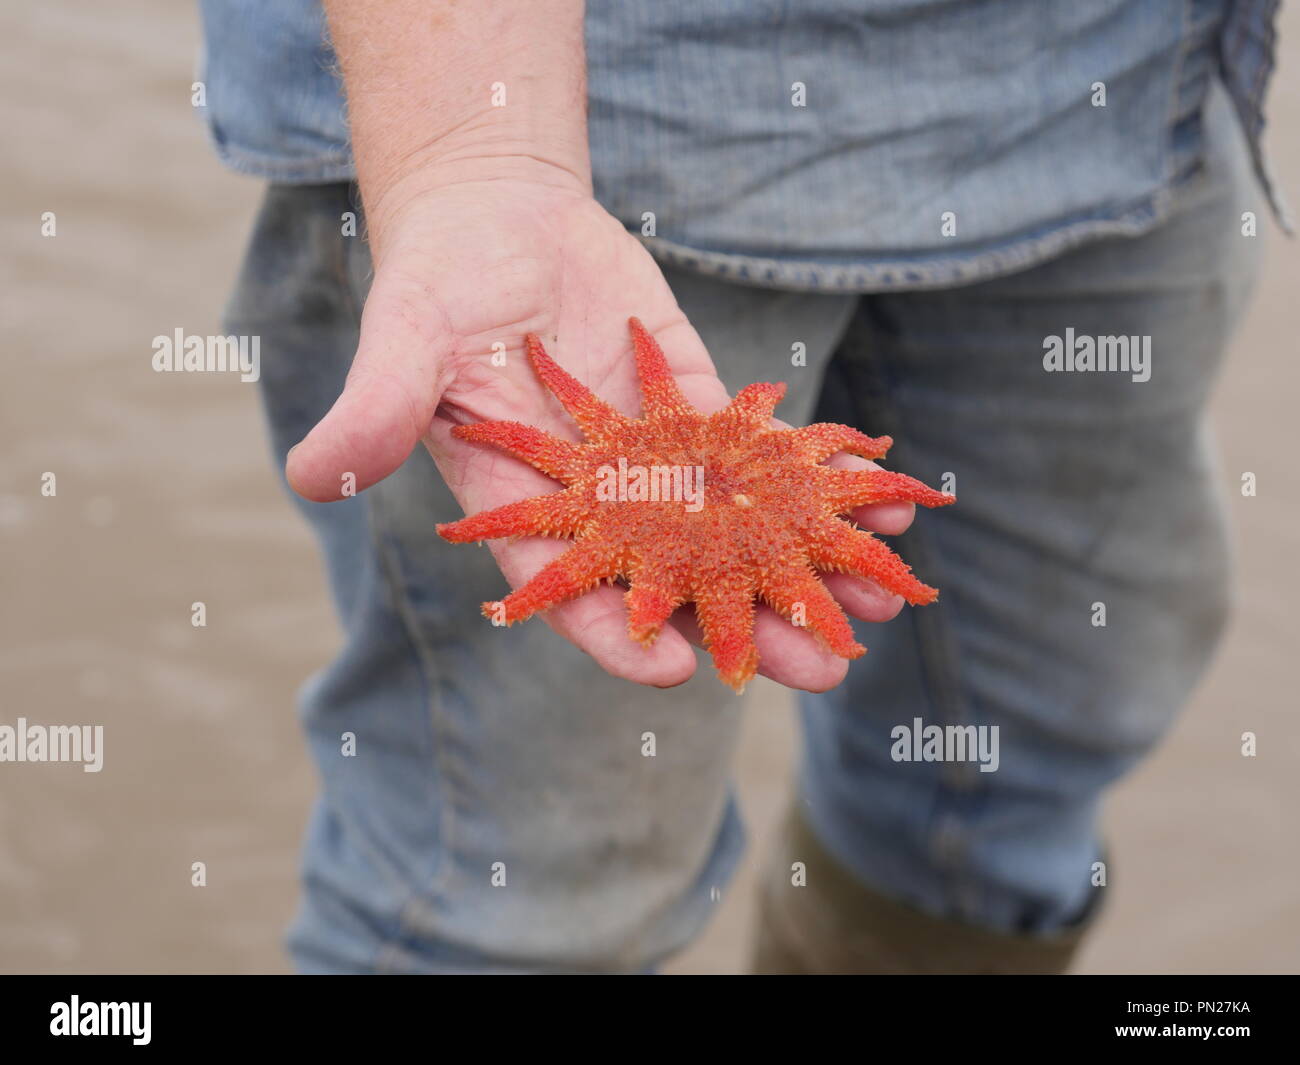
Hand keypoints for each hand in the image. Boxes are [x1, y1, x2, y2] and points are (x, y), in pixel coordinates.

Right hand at [286, 173, 917, 690]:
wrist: (498, 218)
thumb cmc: (435, 281)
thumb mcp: (401, 343)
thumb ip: (372, 410)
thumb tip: (311, 473)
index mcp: (525, 508)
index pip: (574, 591)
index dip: (620, 633)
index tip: (681, 668)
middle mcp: (600, 499)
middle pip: (679, 578)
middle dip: (750, 622)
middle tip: (823, 667)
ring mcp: (656, 456)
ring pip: (736, 527)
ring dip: (803, 562)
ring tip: (874, 600)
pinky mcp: (696, 407)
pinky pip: (763, 454)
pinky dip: (816, 479)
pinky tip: (882, 501)